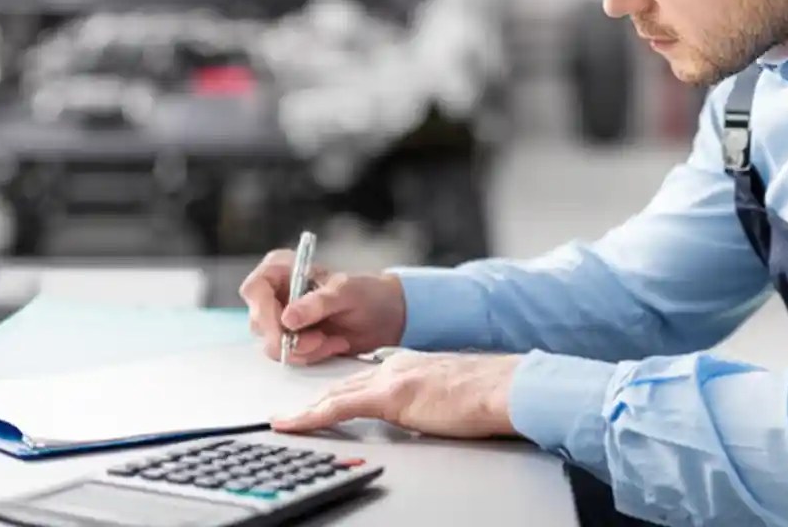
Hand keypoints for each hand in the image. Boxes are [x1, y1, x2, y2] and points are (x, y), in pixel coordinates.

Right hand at [239, 249, 407, 364]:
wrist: (384, 316)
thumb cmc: (366, 293)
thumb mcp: (345, 293)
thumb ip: (317, 303)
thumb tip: (287, 319)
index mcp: (280, 269)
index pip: (255, 290)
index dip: (264, 312)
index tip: (288, 328)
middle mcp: (273, 294)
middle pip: (259, 323)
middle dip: (292, 338)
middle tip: (321, 338)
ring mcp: (278, 320)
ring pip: (273, 345)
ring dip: (306, 349)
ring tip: (334, 339)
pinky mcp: (289, 341)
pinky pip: (289, 357)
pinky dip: (312, 356)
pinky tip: (332, 344)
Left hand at [271, 351, 521, 439]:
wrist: (503, 387)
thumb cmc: (488, 394)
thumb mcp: (449, 393)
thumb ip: (428, 399)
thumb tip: (423, 414)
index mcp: (410, 364)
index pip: (365, 380)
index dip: (341, 393)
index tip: (324, 403)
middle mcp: (395, 366)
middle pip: (344, 385)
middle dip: (316, 400)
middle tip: (289, 414)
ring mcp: (391, 378)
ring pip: (336, 393)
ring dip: (308, 409)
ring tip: (283, 421)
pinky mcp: (391, 396)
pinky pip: (339, 407)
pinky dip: (311, 416)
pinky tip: (292, 423)